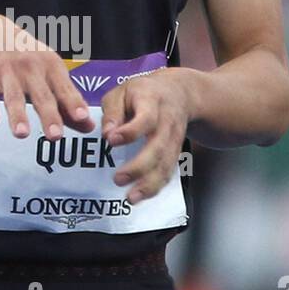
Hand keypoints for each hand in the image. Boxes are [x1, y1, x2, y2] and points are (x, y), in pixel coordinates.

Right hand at [0, 13, 95, 139]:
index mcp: (51, 66)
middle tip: (56, 137)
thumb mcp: (50, 72)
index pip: (64, 88)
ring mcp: (7, 71)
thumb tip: (90, 126)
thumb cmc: (27, 59)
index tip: (83, 117)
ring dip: (18, 116)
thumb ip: (67, 101)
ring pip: (14, 97)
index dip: (74, 103)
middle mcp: (30, 67)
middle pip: (41, 96)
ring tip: (22, 135)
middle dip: (49, 116)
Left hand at [101, 69, 189, 204]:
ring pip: (166, 164)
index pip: (146, 118)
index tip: (111, 141)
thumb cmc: (144, 92)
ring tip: (130, 198)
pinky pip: (168, 171)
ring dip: (149, 184)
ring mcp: (174, 139)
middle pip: (158, 147)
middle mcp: (167, 122)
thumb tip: (107, 135)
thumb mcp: (123, 91)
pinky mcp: (176, 152)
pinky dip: (155, 186)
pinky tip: (141, 196)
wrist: (181, 93)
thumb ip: (113, 111)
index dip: (130, 131)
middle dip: (139, 167)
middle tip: (118, 179)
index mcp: (152, 101)